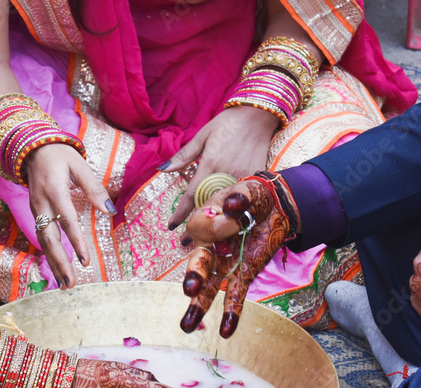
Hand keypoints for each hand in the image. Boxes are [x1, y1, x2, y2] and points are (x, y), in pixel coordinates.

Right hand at [24, 143, 117, 288]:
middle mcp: (42, 204)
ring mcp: (36, 210)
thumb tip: (110, 210)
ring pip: (43, 242)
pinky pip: (42, 237)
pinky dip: (50, 255)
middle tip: (71, 283)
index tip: (85, 261)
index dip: (76, 242)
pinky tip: (58, 269)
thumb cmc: (59, 155)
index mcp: (54, 191)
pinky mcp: (36, 214)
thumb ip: (94, 188)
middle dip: (60, 263)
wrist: (31, 148)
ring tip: (66, 284)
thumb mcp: (79, 165)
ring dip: (54, 264)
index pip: (66, 221)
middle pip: (50, 239)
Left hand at [165, 106, 279, 229]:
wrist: (258, 114)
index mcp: (210, 164)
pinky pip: (243, 199)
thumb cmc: (227, 123)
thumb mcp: (202, 136)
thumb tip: (162, 170)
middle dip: (197, 224)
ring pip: (226, 206)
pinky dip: (234, 211)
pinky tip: (227, 223)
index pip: (191, 195)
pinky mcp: (256, 178)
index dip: (181, 212)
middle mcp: (226, 174)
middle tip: (186, 240)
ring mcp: (243, 177)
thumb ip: (183, 156)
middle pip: (209, 205)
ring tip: (205, 238)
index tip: (172, 226)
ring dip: (215, 223)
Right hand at [178, 177, 292, 337]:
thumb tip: (232, 207)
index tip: (234, 211)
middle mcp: (210, 246)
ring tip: (187, 326)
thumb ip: (239, 197)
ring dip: (198, 306)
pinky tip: (226, 332)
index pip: (199, 228)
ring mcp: (225, 263)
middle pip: (198, 263)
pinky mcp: (243, 274)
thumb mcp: (247, 191)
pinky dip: (231, 313)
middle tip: (188, 289)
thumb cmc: (254, 195)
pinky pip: (235, 295)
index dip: (216, 224)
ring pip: (208, 286)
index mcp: (204, 221)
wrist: (276, 205)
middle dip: (193, 276)